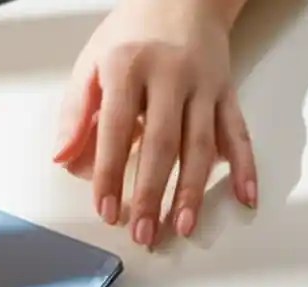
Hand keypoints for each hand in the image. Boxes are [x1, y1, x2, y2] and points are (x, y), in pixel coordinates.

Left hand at [54, 0, 256, 247]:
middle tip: (142, 233)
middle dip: (151, 194)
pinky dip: (244, 168)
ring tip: (181, 226)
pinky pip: (239, 133)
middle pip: (162, 143)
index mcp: (128, 66)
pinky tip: (245, 198)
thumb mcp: (92, 62)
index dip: (109, 174)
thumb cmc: (132, 34)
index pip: (115, 129)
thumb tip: (62, 158)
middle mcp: (169, 75)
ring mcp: (204, 85)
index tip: (106, 210)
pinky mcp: (228, 92)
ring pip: (201, 145)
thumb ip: (75, 112)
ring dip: (192, 191)